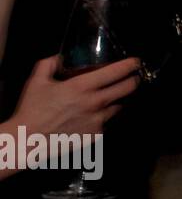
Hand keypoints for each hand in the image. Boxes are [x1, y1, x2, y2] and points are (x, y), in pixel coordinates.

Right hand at [11, 56, 141, 138]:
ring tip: (112, 96)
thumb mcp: (37, 81)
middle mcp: (95, 103)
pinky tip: (95, 114)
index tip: (136, 62)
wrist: (28, 140)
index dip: (130, 65)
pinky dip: (104, 116)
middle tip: (133, 77)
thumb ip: (49, 64)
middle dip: (134, 80)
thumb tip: (60, 58)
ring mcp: (98, 120)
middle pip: (128, 88)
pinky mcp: (96, 135)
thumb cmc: (32, 110)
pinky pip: (107, 121)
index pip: (116, 72)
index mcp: (82, 87)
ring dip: (118, 99)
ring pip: (119, 106)